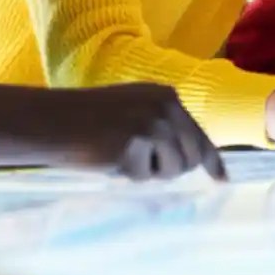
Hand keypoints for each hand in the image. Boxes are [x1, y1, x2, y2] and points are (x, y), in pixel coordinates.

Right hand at [67, 83, 225, 181]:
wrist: (52, 119)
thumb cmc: (88, 119)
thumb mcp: (134, 110)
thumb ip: (163, 126)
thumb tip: (191, 158)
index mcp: (167, 96)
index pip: (198, 133)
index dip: (210, 160)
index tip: (223, 179)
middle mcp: (165, 107)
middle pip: (189, 157)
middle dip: (169, 169)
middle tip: (137, 163)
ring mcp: (152, 125)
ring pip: (172, 171)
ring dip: (147, 173)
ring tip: (120, 155)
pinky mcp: (135, 145)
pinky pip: (144, 177)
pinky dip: (126, 175)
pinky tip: (107, 158)